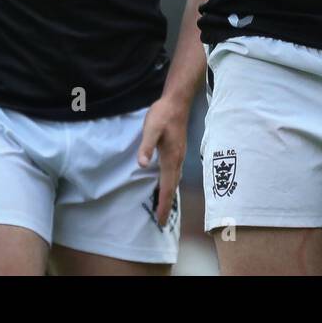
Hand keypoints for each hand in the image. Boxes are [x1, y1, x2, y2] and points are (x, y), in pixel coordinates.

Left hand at [137, 96, 188, 226]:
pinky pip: (175, 173)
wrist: (177, 102)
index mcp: (171, 158)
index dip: (164, 204)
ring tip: (164, 206)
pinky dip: (171, 184)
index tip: (161, 220)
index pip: (167, 186)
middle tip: (162, 220)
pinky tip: (166, 183)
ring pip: (175, 180)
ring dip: (170, 194)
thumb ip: (146, 146)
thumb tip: (142, 164)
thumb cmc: (163, 115)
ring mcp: (179, 155)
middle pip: (173, 187)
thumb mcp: (151, 129)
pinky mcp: (178, 150)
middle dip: (167, 204)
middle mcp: (178, 160)